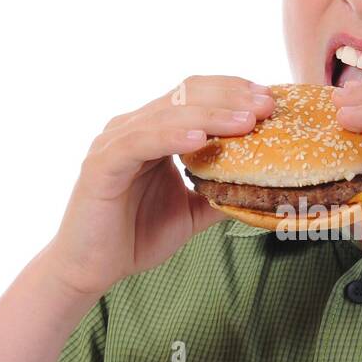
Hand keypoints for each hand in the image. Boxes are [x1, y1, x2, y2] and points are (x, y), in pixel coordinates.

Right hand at [40, 75, 274, 299]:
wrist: (91, 269)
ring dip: (211, 115)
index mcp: (154, 131)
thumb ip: (221, 193)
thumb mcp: (192, 211)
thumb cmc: (136, 237)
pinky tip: (199, 140)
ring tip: (246, 120)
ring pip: (167, 114)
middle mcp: (133, 127)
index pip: (196, 94)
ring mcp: (115, 142)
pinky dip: (170, 136)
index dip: (234, 92)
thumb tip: (266, 189)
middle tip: (267, 105)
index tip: (270, 100)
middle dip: (231, 97)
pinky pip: (140, 142)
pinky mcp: (102, 164)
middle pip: (186, 94)